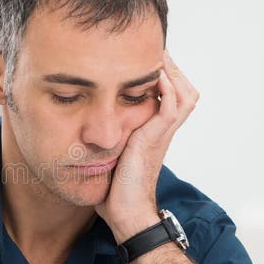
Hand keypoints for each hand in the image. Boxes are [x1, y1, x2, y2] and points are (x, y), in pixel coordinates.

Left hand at [95, 50, 199, 241]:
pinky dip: (165, 87)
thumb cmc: (115, 189)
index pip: (172, 95)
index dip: (164, 75)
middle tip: (151, 51)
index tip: (142, 58)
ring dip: (171, 72)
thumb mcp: (110, 152)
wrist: (125, 212)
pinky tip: (153, 75)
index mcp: (155, 132)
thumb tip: (79, 122)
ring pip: (184, 93)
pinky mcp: (156, 138)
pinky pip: (171, 105)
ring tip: (154, 57)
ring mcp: (162, 134)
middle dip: (171, 68)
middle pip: (185, 89)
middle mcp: (163, 130)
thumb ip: (106, 136)